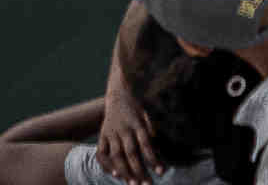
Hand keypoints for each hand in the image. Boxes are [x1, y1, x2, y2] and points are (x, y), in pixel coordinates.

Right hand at [97, 46, 158, 183]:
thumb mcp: (149, 113)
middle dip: (139, 170)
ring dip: (124, 171)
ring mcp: (112, 132)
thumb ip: (155, 129)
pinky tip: (113, 174)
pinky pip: (101, 151)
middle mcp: (124, 129)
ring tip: (132, 183)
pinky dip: (106, 163)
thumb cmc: (138, 106)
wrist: (119, 92)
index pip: (146, 144)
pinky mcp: (103, 134)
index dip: (153, 158)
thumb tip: (166, 145)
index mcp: (138, 123)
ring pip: (116, 154)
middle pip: (131, 153)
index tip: (161, 172)